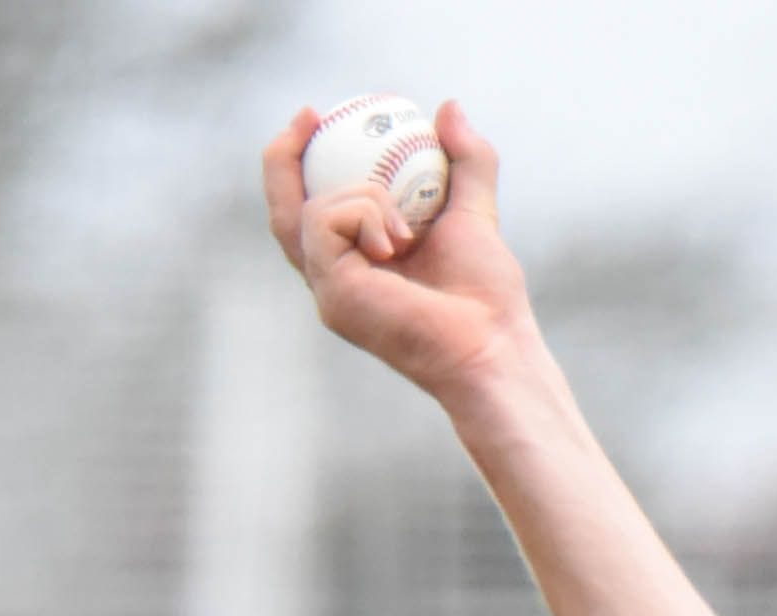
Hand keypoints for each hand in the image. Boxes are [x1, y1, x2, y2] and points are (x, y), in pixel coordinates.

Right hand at [259, 100, 536, 401]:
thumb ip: (467, 162)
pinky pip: (325, 223)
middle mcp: (333, 278)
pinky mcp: (333, 293)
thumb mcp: (475, 212)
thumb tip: (449, 107)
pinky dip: (363, 212)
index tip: (316, 115)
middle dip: (282, 157)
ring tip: (407, 230)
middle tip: (308, 115)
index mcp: (356, 263)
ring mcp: (328, 289)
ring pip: (308, 210)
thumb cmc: (488, 296)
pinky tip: (398, 239)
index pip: (309, 207)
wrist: (494, 346)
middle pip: (282, 209)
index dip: (299, 160)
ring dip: (361, 196)